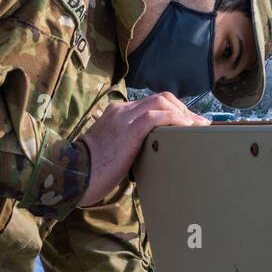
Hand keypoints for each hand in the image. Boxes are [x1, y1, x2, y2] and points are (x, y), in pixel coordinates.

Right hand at [78, 93, 207, 205]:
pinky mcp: (129, 129)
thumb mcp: (112, 149)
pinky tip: (188, 128)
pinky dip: (177, 120)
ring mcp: (125, 117)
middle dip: (183, 109)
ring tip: (198, 126)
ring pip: (162, 103)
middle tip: (198, 124)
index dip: (173, 109)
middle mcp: (122, 110)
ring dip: (185, 114)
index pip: (151, 102)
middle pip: (161, 98)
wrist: (73, 174)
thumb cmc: (91, 170)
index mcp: (117, 113)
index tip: (187, 122)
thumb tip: (150, 151)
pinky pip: (158, 116)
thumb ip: (129, 143)